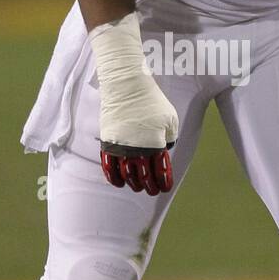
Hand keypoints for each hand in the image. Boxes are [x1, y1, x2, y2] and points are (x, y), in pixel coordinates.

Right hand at [98, 73, 177, 195]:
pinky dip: (113, 177)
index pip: (160, 170)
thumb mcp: (170, 118)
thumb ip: (170, 136)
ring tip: (137, 188)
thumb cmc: (151, 101)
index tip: (164, 188)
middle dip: (149, 187)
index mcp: (155, 144)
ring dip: (133, 184)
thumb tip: (166, 149)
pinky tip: (119, 183)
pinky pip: (109, 166)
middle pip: (143, 176)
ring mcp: (120, 147)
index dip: (163, 182)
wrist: (126, 87)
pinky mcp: (107, 142)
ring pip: (126, 174)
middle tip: (152, 192)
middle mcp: (137, 149)